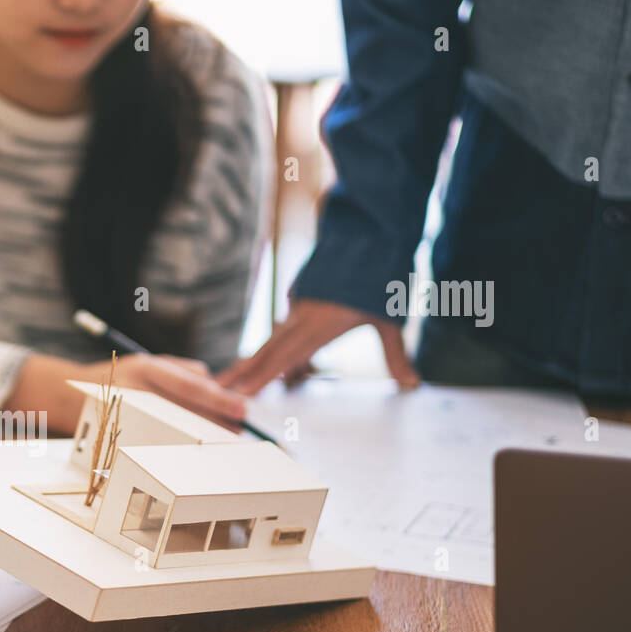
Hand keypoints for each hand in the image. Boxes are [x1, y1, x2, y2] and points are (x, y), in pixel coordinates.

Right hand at [2, 351, 246, 432]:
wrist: (72, 394)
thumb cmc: (121, 378)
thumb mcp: (147, 363)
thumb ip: (180, 372)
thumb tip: (217, 389)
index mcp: (145, 368)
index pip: (190, 385)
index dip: (218, 398)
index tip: (241, 408)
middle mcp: (137, 391)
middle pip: (186, 411)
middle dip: (216, 421)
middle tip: (238, 429)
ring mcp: (128, 415)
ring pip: (176, 427)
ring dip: (201, 434)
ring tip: (219, 440)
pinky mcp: (122, 435)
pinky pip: (160, 442)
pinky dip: (179, 443)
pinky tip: (189, 446)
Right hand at [218, 298, 419, 395]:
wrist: (368, 239)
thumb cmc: (378, 281)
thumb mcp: (389, 321)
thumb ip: (395, 355)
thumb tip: (413, 384)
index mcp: (321, 324)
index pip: (287, 356)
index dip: (263, 376)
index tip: (242, 393)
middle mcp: (303, 318)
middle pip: (267, 351)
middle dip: (242, 373)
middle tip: (217, 390)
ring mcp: (298, 311)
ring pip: (268, 342)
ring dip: (247, 364)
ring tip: (224, 381)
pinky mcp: (299, 306)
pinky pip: (279, 334)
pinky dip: (264, 352)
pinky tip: (251, 365)